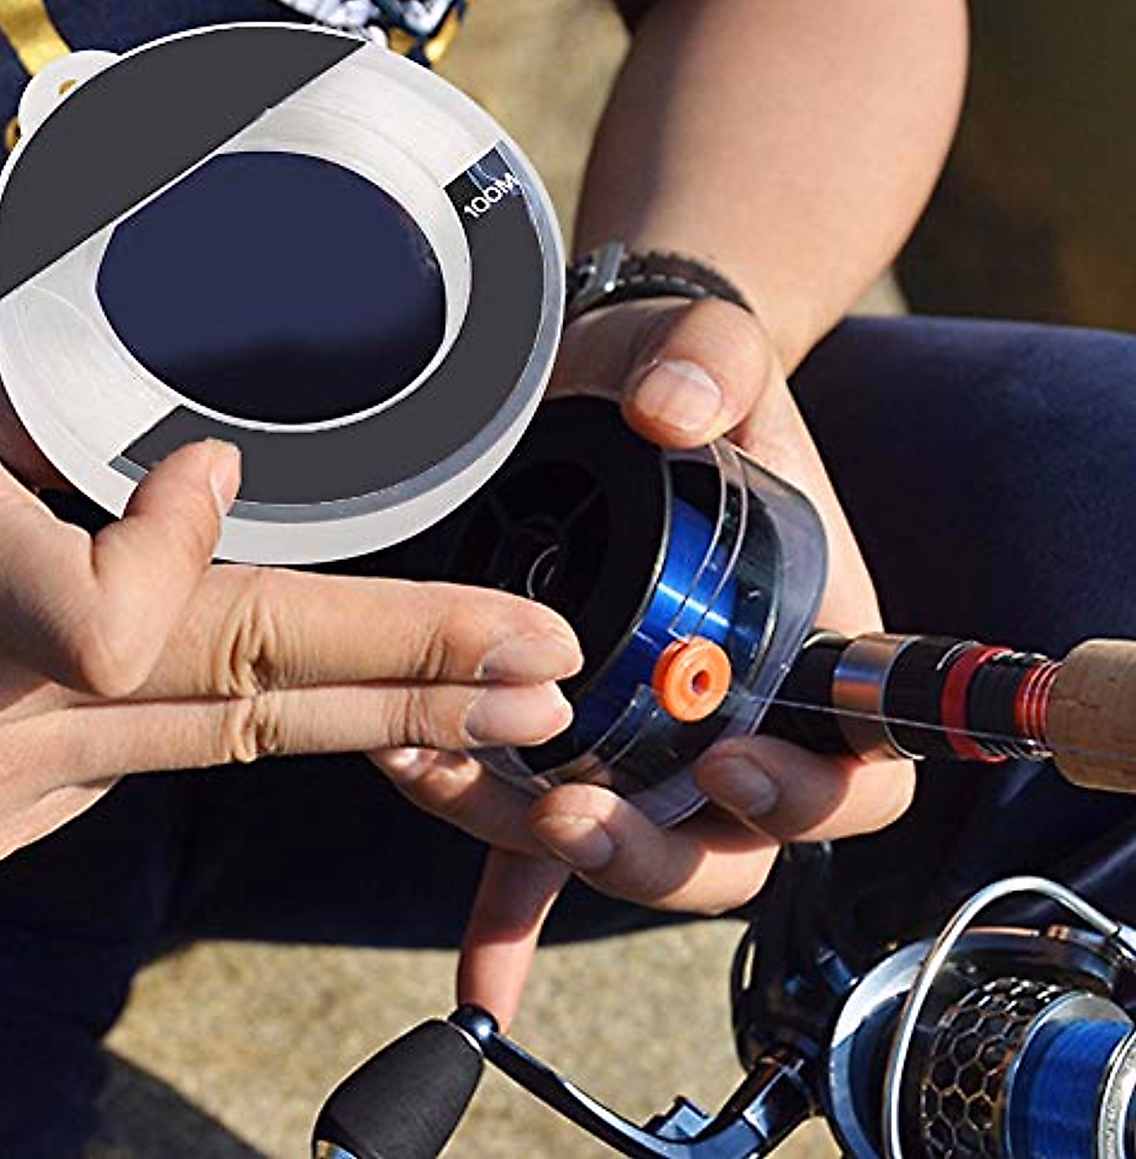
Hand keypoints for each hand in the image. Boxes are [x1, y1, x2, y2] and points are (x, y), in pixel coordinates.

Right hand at [0, 348, 580, 865]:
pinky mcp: (9, 816)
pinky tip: (377, 709)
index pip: (127, 622)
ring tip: (507, 705)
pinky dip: (273, 717)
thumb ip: (50, 461)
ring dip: (386, 716)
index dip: (177, 550)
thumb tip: (202, 486)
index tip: (215, 473)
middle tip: (541, 670)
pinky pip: (177, 747)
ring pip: (235, 735)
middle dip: (416, 677)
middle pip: (246, 694)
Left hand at [371, 298, 913, 1026]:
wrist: (614, 397)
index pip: (858, 765)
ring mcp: (653, 744)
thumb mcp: (711, 355)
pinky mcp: (573, 747)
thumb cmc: (682, 383)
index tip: (733, 765)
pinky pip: (546, 851)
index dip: (815, 796)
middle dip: (660, 853)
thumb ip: (712, 364)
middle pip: (734, 843)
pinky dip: (514, 910)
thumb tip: (672, 414)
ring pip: (632, 845)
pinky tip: (484, 973)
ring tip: (471, 793)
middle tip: (580, 819)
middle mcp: (742, 714)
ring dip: (556, 855)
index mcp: (814, 645)